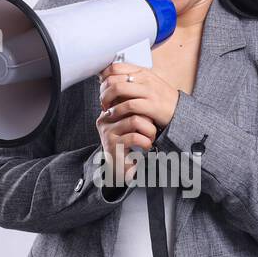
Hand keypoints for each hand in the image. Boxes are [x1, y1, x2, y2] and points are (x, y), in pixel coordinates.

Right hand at [94, 66, 156, 184]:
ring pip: (135, 120)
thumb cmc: (132, 142)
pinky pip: (134, 136)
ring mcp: (106, 132)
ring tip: (151, 137)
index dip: (141, 104)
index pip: (125, 96)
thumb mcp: (133, 121)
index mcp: (108, 110)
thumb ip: (134, 107)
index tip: (150, 115)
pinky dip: (146, 141)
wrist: (123, 168)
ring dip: (149, 130)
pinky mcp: (112, 145)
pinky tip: (147, 145)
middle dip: (148, 116)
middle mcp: (104, 119)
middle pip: (131, 105)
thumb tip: (144, 89)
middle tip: (153, 126)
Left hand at [97, 62, 180, 132]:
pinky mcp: (151, 106)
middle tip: (102, 100)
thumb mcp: (148, 84)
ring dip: (106, 99)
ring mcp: (148, 92)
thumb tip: (110, 80)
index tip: (101, 86)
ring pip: (118, 88)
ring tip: (106, 108)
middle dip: (102, 90)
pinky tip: (114, 114)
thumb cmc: (161, 99)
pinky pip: (128, 105)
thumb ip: (132, 80)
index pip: (115, 67)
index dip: (104, 76)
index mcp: (142, 72)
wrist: (180, 112)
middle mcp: (145, 79)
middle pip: (113, 78)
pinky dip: (116, 110)